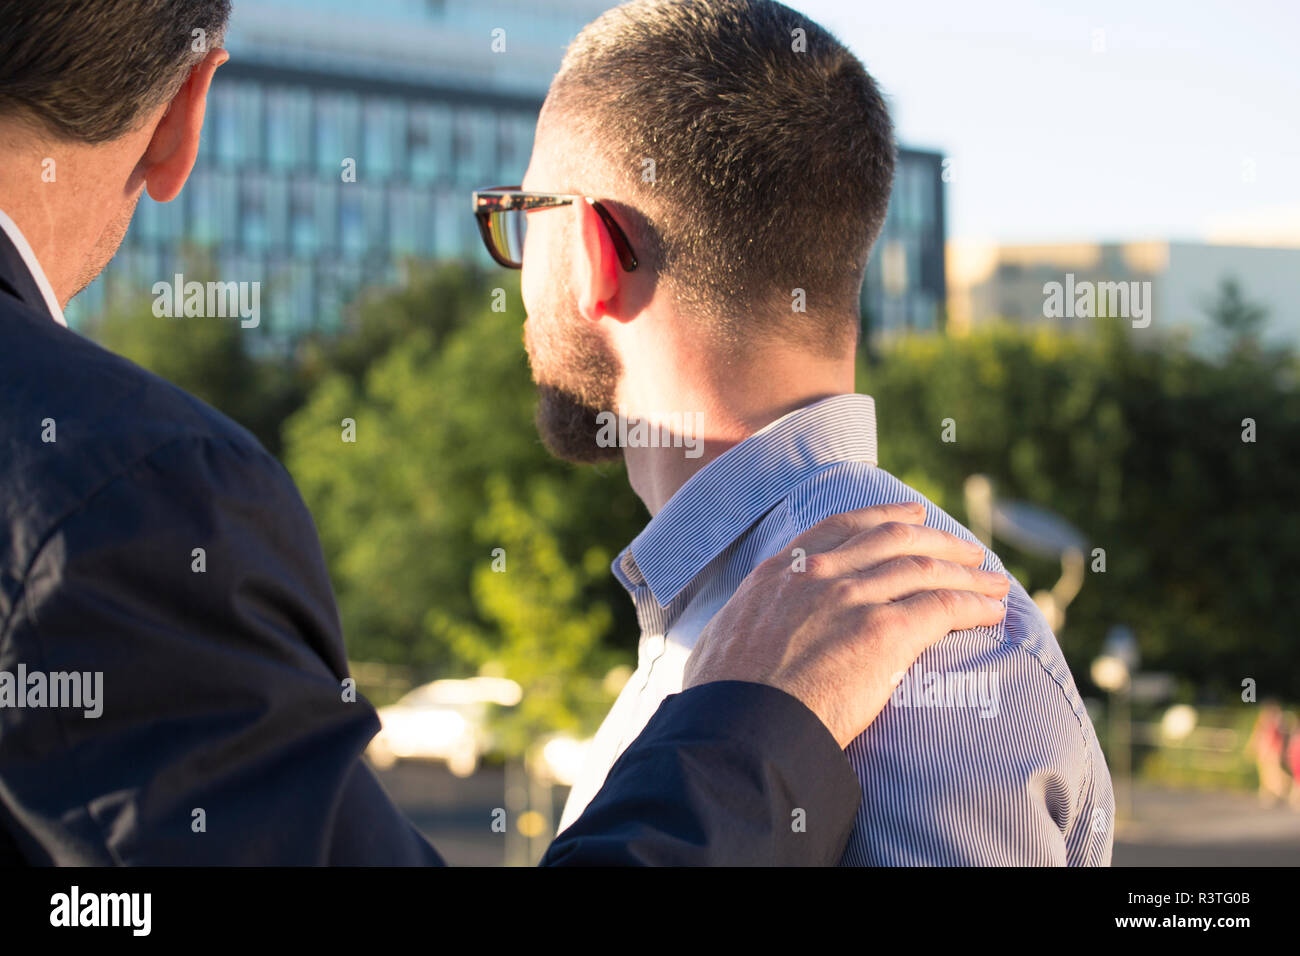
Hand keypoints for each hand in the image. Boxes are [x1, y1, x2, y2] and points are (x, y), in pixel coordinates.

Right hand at [683, 502, 1009, 747]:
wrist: (739, 731)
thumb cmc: (722, 701)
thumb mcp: (720, 639)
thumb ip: (746, 623)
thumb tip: (738, 636)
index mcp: (779, 572)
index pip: (842, 527)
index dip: (883, 517)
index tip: (911, 516)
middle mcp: (818, 574)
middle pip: (892, 539)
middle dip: (936, 540)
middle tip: (967, 550)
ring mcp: (851, 599)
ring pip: (924, 569)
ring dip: (966, 574)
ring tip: (992, 582)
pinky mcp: (883, 633)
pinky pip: (942, 608)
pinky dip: (972, 607)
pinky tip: (991, 613)